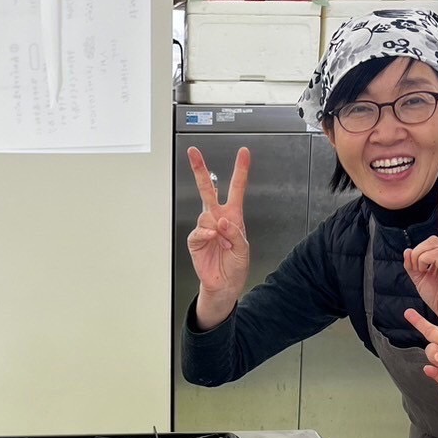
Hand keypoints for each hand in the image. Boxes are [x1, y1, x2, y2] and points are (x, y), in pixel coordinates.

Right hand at [186, 146, 251, 321]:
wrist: (224, 284)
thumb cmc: (236, 265)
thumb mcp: (243, 249)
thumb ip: (234, 233)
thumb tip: (221, 221)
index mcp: (233, 216)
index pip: (236, 188)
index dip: (240, 170)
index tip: (243, 153)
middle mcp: (218, 218)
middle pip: (207, 189)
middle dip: (200, 170)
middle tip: (193, 152)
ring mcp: (206, 228)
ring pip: (206, 214)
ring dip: (218, 229)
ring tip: (224, 244)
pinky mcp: (196, 240)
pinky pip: (199, 231)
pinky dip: (207, 234)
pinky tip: (213, 239)